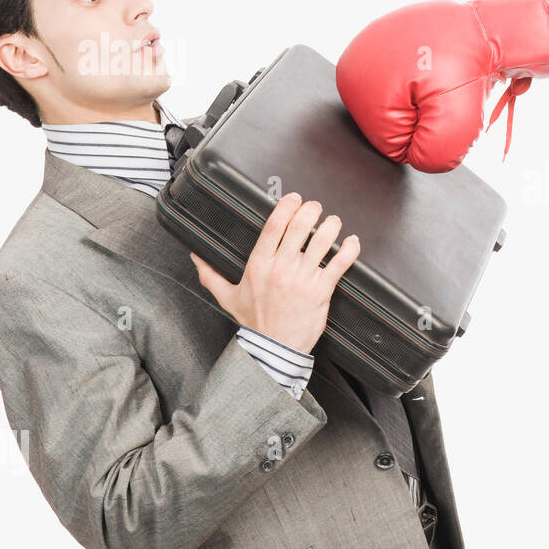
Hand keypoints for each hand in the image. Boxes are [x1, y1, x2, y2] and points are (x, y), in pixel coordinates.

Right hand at [190, 192, 360, 352]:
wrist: (273, 349)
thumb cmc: (255, 324)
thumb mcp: (227, 297)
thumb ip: (210, 275)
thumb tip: (196, 258)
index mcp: (259, 265)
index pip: (274, 225)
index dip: (286, 206)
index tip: (293, 199)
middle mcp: (281, 268)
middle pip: (300, 226)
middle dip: (311, 210)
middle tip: (316, 207)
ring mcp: (303, 278)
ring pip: (322, 241)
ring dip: (331, 225)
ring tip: (333, 222)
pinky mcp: (321, 290)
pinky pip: (340, 263)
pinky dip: (350, 249)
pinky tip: (352, 242)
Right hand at [335, 0, 548, 171]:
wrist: (486, 25)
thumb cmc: (469, 68)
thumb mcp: (457, 125)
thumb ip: (432, 156)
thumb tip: (416, 157)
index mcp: (356, 84)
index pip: (389, 144)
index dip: (423, 134)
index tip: (437, 106)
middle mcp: (352, 62)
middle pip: (389, 123)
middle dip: (420, 117)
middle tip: (440, 92)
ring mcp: (365, 47)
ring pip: (396, 104)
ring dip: (421, 99)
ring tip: (436, 77)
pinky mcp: (382, 39)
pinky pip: (401, 81)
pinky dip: (420, 80)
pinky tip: (433, 64)